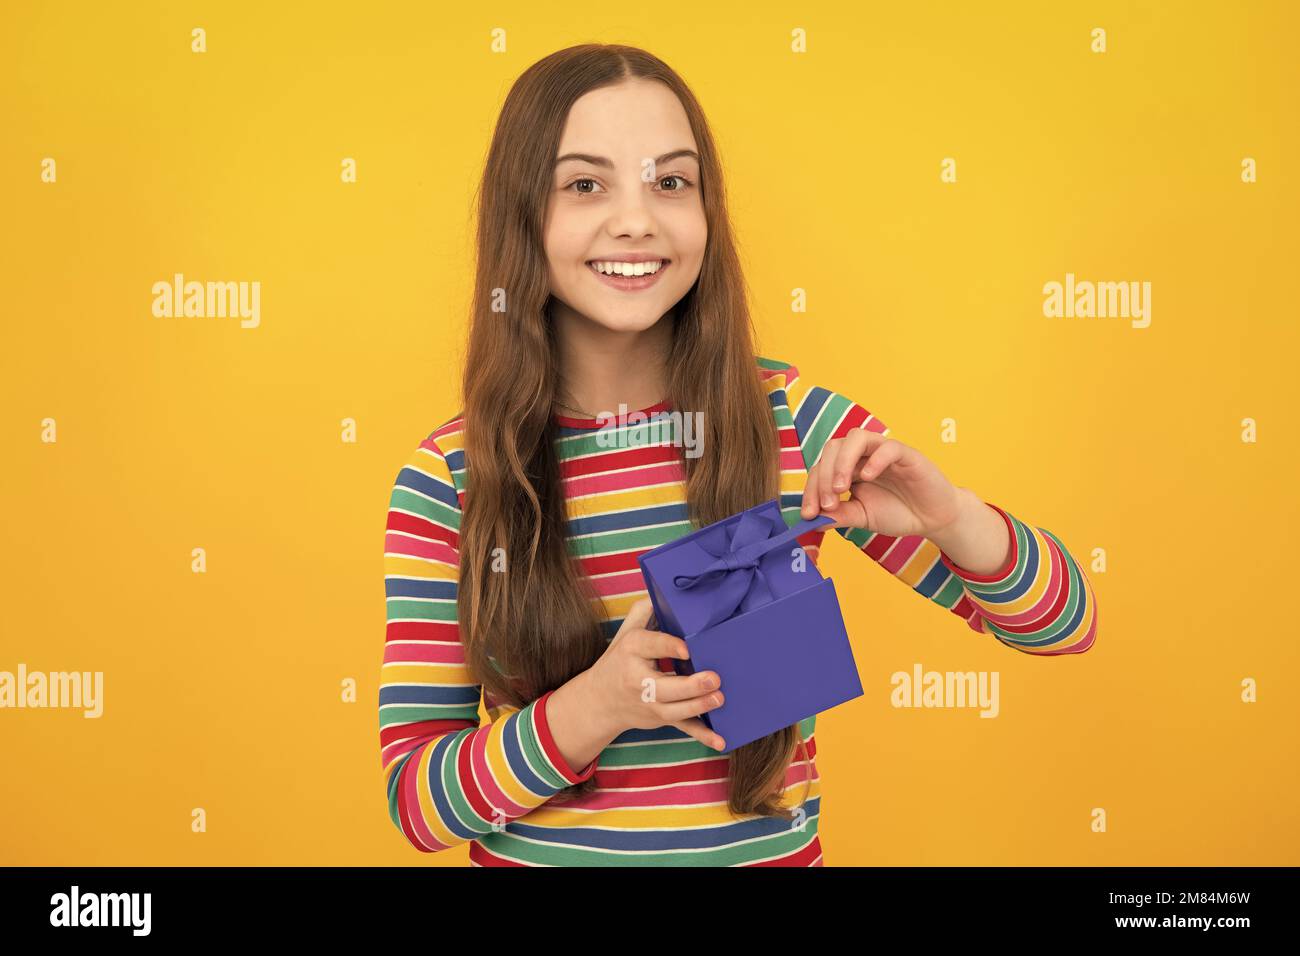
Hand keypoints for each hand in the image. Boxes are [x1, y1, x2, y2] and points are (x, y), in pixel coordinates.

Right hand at [582, 597, 726, 750]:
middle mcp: (638, 680)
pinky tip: (721, 741)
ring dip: (699, 707)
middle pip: (663, 686)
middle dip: (690, 685)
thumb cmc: (620, 659)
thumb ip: (645, 610)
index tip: (688, 648)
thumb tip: (664, 590)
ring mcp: (650, 704)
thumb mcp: (626, 631)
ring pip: (675, 711)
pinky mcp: (661, 719)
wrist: (599, 700)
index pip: (651, 646)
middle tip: (714, 678)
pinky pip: (682, 729)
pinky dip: (702, 736)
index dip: (669, 647)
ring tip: (719, 698)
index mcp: (631, 651)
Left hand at [799, 429, 966, 538]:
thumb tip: (811, 520)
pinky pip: (888, 447)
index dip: (811, 489)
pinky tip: (867, 478)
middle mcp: (864, 454)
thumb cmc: (898, 513)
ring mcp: (884, 452)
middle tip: (828, 504)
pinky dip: (875, 460)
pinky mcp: (907, 454)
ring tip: (841, 488)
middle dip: (823, 477)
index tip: (809, 514)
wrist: (932, 519)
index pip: (821, 468)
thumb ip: (839, 516)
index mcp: (849, 467)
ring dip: (842, 462)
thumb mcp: (862, 517)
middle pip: (833, 448)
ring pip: (856, 437)